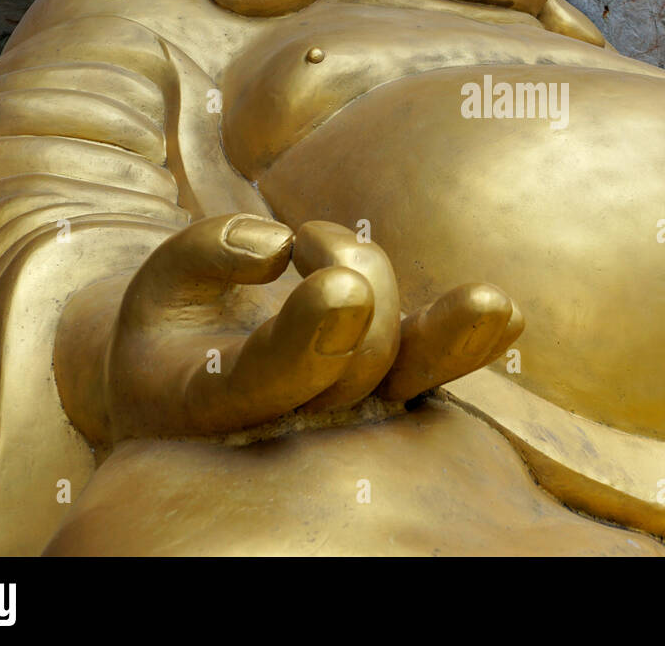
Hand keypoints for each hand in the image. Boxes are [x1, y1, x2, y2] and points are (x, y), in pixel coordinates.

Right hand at [55, 214, 521, 442]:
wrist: (196, 390)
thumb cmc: (174, 332)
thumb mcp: (156, 285)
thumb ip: (204, 253)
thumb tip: (278, 246)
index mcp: (214, 405)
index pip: (270, 378)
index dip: (310, 338)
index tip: (343, 287)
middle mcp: (290, 426)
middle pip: (355, 355)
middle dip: (348, 273)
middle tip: (305, 239)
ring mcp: (350, 414)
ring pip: (408, 369)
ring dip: (440, 321)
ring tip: (359, 256)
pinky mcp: (390, 390)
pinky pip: (434, 370)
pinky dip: (469, 343)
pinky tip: (507, 316)